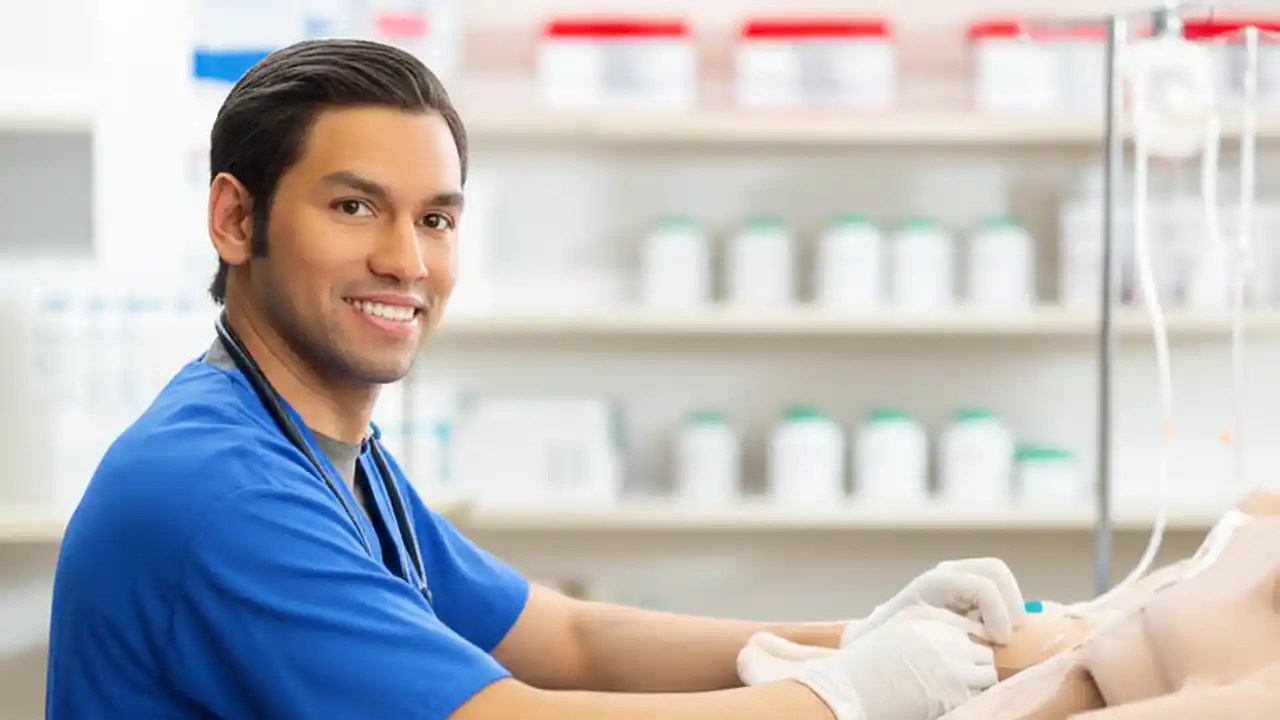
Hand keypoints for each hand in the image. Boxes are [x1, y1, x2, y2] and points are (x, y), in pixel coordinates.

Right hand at [740, 607, 996, 719]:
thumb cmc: (868, 663)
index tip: (958, 660)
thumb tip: (973, 633)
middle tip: (951, 678)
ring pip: (986, 675)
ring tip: (945, 689)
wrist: (848, 690)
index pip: (973, 629)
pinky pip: (976, 697)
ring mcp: (952, 666)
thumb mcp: (900, 630)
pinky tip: (941, 700)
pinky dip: (966, 700)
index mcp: (931, 620)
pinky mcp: (952, 692)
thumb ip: (935, 625)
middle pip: (985, 653)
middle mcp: (944, 638)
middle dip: (974, 666)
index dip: (968, 647)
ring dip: (973, 684)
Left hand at [844, 557, 1026, 645]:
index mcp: (935, 583)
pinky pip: (993, 586)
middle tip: (1009, 633)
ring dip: (1008, 604)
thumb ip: (958, 636)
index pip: (983, 586)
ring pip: (998, 575)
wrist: (881, 631)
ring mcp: (956, 574)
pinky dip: (1000, 606)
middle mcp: (946, 572)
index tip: (1000, 640)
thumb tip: (994, 640)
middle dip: (1011, 601)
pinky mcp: (963, 584)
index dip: (999, 614)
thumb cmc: (899, 639)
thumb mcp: (924, 639)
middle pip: (995, 570)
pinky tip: (990, 628)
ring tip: (1000, 632)